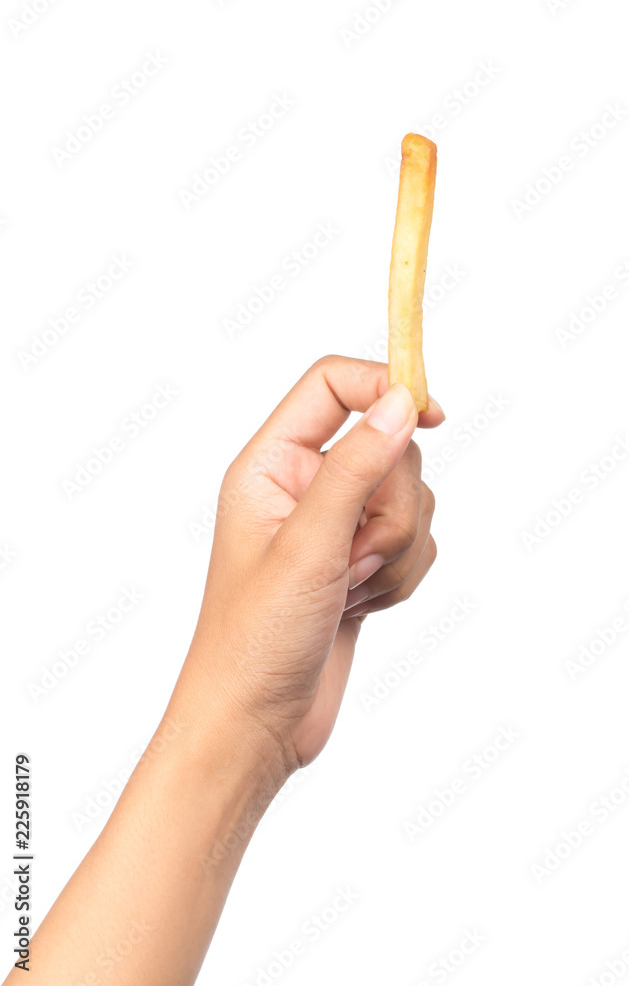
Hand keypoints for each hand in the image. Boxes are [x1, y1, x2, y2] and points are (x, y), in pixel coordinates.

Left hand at [179, 357, 443, 780]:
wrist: (255, 724)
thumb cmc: (255, 638)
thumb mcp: (307, 545)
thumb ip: (356, 468)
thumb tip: (401, 403)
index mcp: (271, 465)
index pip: (333, 385)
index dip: (386, 386)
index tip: (433, 415)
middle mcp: (303, 486)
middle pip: (388, 447)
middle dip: (389, 508)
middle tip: (352, 557)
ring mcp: (334, 527)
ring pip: (411, 500)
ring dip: (395, 552)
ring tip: (349, 591)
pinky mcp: (360, 563)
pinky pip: (416, 543)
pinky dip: (400, 578)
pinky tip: (360, 608)